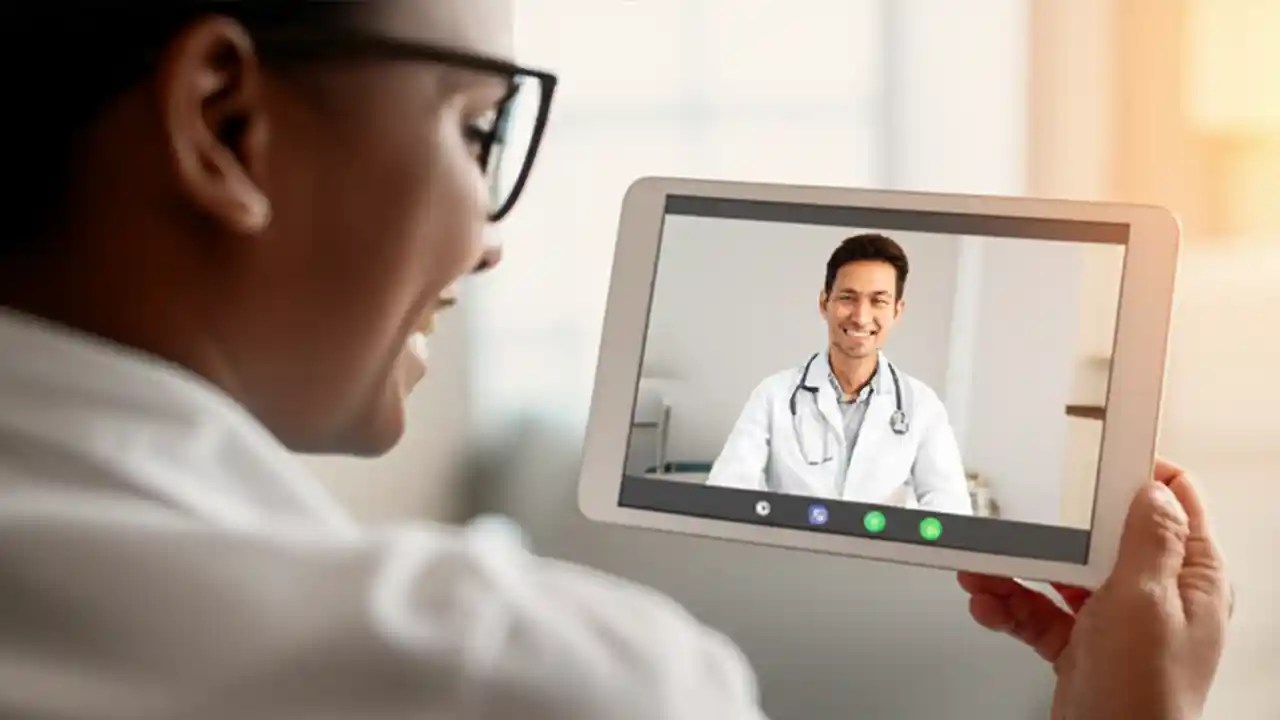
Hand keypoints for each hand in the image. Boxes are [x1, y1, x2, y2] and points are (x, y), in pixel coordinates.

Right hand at [957, 460, 1230, 719]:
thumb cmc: (1145, 695)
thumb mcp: (1145, 601)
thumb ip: (1148, 540)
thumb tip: (1153, 489)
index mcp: (1189, 579)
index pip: (1175, 504)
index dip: (1140, 475)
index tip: (1104, 453)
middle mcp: (1155, 598)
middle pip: (1099, 540)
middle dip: (1050, 533)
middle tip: (1022, 522)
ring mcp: (1115, 623)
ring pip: (1059, 575)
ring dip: (1015, 570)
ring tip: (982, 567)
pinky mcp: (1080, 645)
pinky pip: (1037, 611)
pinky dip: (1008, 605)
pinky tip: (987, 602)